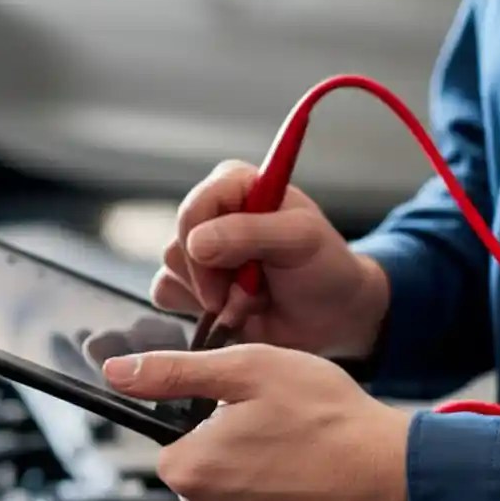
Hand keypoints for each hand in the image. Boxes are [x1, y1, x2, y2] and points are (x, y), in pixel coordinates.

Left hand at [103, 344, 410, 500]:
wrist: (387, 469)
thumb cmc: (326, 417)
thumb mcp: (247, 369)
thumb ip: (175, 372)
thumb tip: (118, 370)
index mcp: (190, 467)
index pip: (167, 437)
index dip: (203, 414)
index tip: (242, 406)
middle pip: (195, 463)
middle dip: (227, 440)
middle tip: (273, 421)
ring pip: (225, 485)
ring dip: (251, 464)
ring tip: (291, 445)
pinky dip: (270, 486)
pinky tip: (298, 470)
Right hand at [153, 160, 389, 358]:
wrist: (332, 316)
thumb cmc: (325, 266)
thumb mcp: (300, 239)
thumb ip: (249, 233)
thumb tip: (195, 243)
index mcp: (236, 184)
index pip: (195, 207)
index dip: (204, 244)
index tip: (229, 275)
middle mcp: (213, 212)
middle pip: (177, 244)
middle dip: (214, 278)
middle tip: (253, 291)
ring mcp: (201, 249)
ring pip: (171, 271)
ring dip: (213, 296)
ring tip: (254, 297)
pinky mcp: (192, 283)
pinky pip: (167, 294)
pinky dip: (198, 311)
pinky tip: (234, 310)